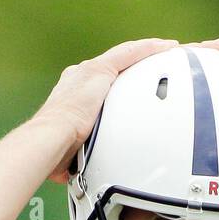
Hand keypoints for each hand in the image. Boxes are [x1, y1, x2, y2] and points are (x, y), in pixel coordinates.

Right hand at [35, 37, 178, 182]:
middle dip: (134, 65)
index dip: (115, 84)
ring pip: (125, 55)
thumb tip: (80, 173)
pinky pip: (131, 53)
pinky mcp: (100, 69)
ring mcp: (90, 71)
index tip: (127, 88)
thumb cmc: (57, 149)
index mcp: (73, 93)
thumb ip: (82, 153)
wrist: (51, 137)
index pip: (100, 84)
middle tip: (154, 66)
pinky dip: (149, 49)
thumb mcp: (74, 150)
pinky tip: (166, 46)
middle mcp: (81, 76)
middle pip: (115, 67)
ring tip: (167, 50)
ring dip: (147, 52)